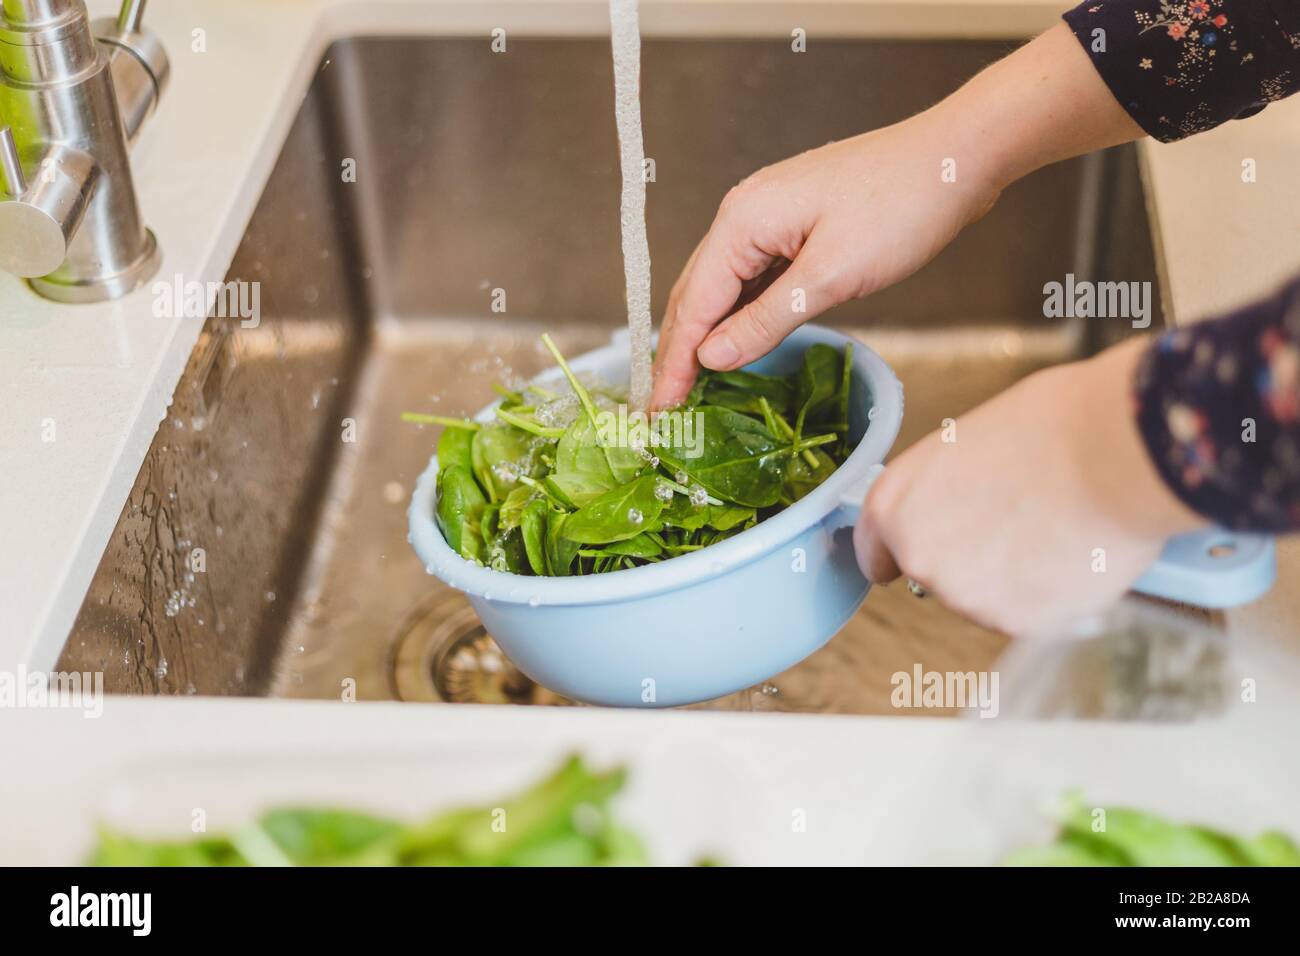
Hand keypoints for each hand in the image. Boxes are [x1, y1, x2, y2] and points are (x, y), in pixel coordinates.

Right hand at [649, 23, 1143, 410]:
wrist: (957, 157)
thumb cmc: (903, 207)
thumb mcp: (832, 275)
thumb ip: (766, 319)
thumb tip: (712, 358)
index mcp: (742, 221)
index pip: (693, 304)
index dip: (673, 363)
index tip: (661, 411)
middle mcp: (743, 214)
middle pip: (695, 294)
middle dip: (678, 353)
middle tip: (667, 410)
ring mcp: (767, 217)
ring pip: (722, 288)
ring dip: (706, 336)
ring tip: (692, 388)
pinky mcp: (794, 226)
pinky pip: (752, 278)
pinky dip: (739, 315)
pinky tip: (738, 345)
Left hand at [853, 338, 1206, 636]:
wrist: (1119, 452)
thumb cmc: (1055, 425)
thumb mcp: (970, 442)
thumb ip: (944, 487)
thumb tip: (958, 504)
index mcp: (894, 503)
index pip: (873, 548)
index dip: (896, 550)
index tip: (911, 553)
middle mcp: (918, 555)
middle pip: (933, 573)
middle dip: (966, 558)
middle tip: (1014, 520)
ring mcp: (965, 597)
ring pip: (983, 596)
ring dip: (1009, 576)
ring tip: (1052, 527)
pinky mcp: (1016, 623)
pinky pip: (1027, 613)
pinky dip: (1047, 593)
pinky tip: (1071, 552)